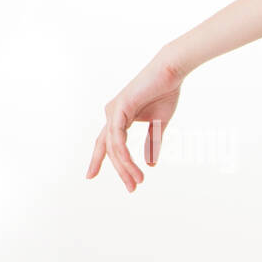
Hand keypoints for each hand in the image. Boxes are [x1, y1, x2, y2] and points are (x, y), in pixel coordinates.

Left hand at [87, 55, 183, 192]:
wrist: (171, 73)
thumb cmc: (166, 93)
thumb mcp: (160, 124)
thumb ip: (152, 142)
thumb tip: (150, 163)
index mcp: (119, 117)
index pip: (106, 143)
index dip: (99, 160)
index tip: (90, 176)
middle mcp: (112, 114)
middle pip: (109, 149)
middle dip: (120, 171)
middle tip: (131, 188)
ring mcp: (113, 111)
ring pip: (113, 147)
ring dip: (125, 167)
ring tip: (137, 182)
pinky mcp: (119, 108)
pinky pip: (117, 137)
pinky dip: (124, 154)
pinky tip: (133, 166)